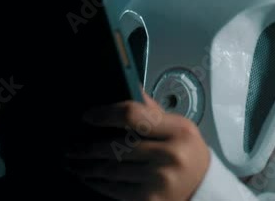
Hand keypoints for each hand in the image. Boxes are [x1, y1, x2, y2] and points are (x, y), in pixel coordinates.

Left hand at [65, 87, 210, 200]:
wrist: (203, 190)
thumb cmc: (187, 154)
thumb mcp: (179, 127)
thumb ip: (151, 111)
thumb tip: (126, 85)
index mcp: (178, 130)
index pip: (133, 114)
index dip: (105, 114)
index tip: (88, 116)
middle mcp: (170, 155)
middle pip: (117, 146)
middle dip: (87, 146)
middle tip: (70, 146)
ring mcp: (159, 180)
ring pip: (111, 169)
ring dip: (87, 166)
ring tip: (73, 162)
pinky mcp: (150, 200)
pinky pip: (114, 190)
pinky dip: (98, 183)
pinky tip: (89, 177)